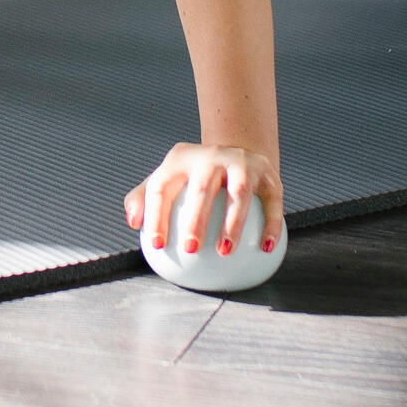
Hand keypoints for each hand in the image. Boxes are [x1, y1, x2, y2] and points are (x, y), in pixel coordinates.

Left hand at [125, 142, 282, 260]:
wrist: (235, 155)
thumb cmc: (192, 179)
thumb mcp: (166, 181)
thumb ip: (142, 200)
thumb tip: (134, 224)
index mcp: (181, 159)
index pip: (163, 186)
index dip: (156, 215)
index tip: (157, 245)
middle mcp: (212, 156)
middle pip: (203, 186)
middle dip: (197, 219)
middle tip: (191, 249)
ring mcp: (241, 162)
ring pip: (239, 191)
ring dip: (233, 222)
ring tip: (224, 251)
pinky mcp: (267, 173)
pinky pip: (272, 200)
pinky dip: (271, 224)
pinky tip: (266, 248)